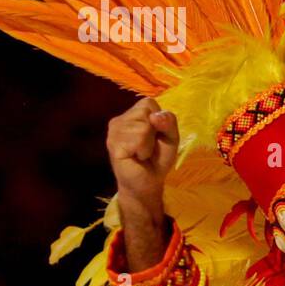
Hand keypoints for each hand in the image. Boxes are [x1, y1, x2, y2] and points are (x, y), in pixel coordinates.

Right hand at [107, 97, 177, 270]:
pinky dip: (143, 150)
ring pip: (142, 126)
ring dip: (148, 143)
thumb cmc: (158, 159)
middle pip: (146, 112)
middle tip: (148, 147)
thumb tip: (155, 116)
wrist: (148, 182)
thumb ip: (168, 123)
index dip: (159, 120)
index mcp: (133, 115)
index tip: (156, 136)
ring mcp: (114, 131)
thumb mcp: (171, 138)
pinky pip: (137, 138)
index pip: (149, 103)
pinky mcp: (113, 144)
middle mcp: (120, 119)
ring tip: (141, 153)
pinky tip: (136, 156)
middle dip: (155, 132)